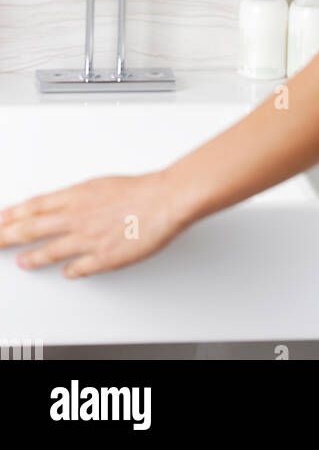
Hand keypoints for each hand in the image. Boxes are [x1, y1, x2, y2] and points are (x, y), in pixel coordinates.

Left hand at [0, 171, 188, 278]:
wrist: (165, 200)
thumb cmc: (140, 189)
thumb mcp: (102, 184)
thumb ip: (81, 197)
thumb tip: (67, 203)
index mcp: (77, 196)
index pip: (34, 206)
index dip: (12, 214)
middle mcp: (77, 218)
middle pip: (32, 228)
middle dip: (7, 236)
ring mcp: (88, 240)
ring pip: (50, 251)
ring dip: (32, 258)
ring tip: (21, 262)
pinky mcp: (103, 258)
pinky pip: (79, 268)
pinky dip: (70, 271)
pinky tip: (66, 273)